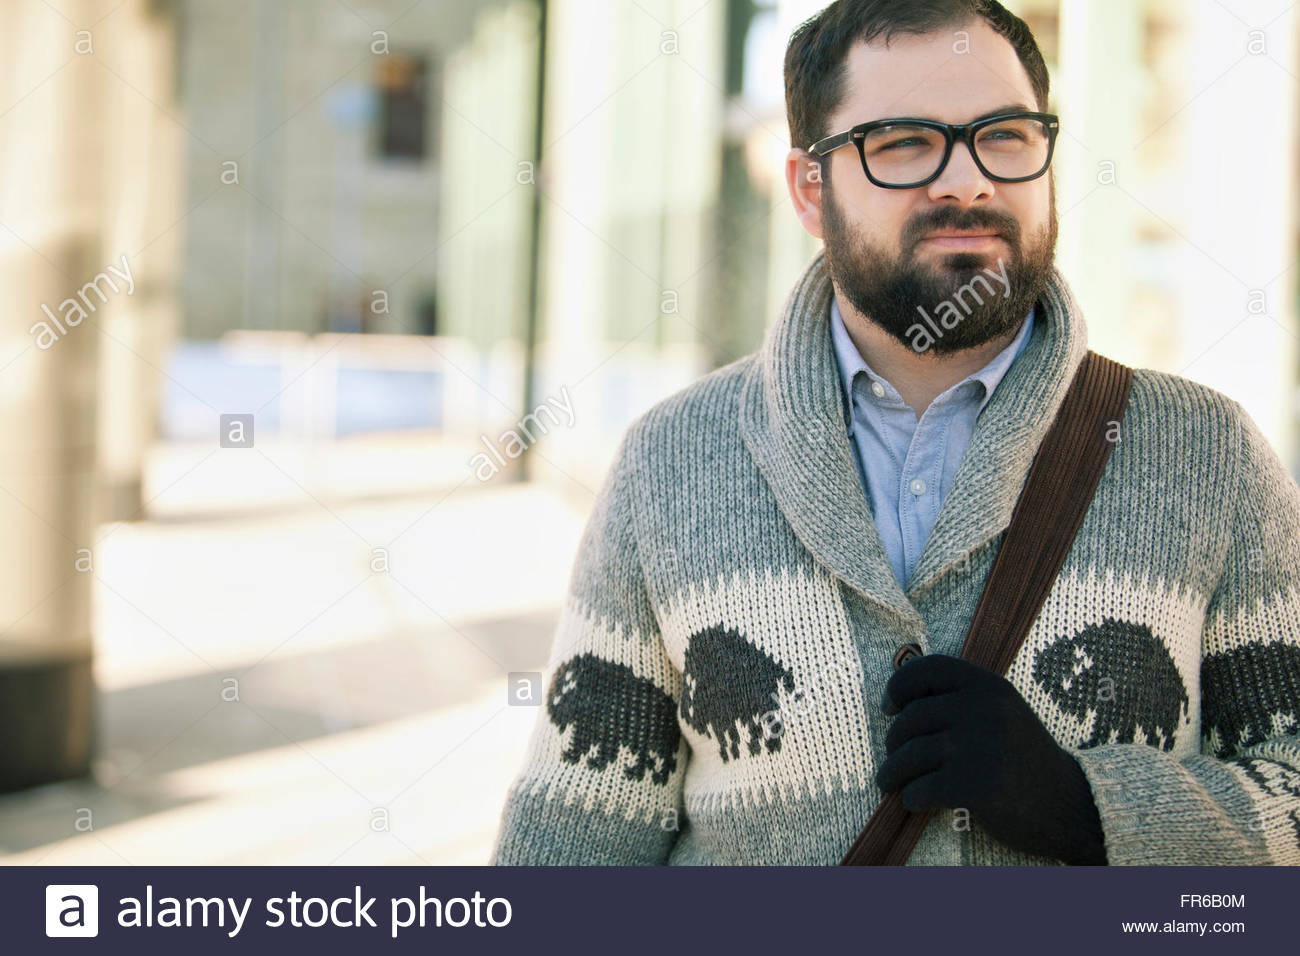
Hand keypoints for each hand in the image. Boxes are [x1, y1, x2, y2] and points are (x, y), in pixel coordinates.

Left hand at [876, 653, 1106, 864]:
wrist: (1070, 806)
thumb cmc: (1022, 759)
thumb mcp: (1001, 712)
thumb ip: (959, 699)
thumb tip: (895, 704)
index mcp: (989, 685)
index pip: (927, 668)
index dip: (899, 686)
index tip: (890, 708)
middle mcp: (984, 709)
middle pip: (910, 719)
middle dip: (893, 743)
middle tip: (894, 760)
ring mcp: (981, 747)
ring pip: (909, 756)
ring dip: (893, 773)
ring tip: (891, 783)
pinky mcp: (977, 786)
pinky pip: (921, 789)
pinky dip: (911, 798)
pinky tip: (916, 801)